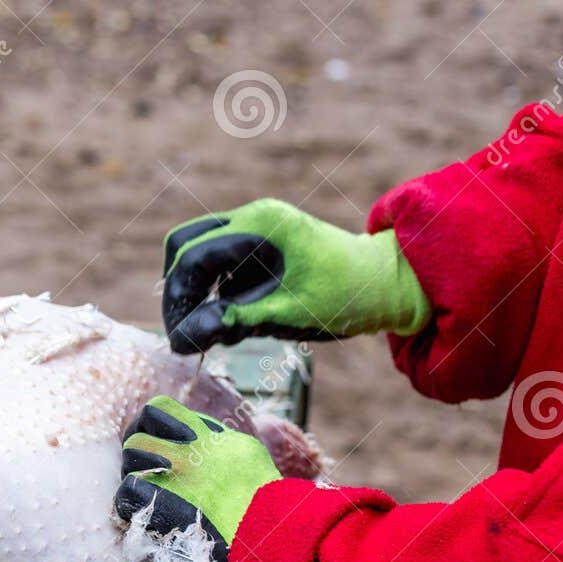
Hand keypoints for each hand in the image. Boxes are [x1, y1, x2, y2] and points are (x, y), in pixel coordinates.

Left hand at [113, 396, 281, 561]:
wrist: (273, 540)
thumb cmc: (269, 510)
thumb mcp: (248, 460)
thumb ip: (221, 448)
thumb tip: (207, 445)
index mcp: (210, 438)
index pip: (159, 410)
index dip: (150, 427)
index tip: (157, 445)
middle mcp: (189, 448)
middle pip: (137, 432)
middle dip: (137, 452)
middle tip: (146, 474)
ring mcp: (174, 472)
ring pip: (131, 452)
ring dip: (134, 471)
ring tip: (148, 492)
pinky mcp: (159, 501)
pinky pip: (127, 489)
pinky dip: (130, 500)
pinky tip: (145, 512)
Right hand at [162, 199, 430, 353]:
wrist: (385, 283)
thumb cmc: (342, 298)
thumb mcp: (284, 314)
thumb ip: (230, 322)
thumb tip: (179, 342)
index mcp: (259, 226)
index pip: (192, 258)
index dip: (178, 300)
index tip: (180, 338)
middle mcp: (252, 218)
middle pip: (184, 245)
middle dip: (179, 290)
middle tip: (187, 330)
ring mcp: (255, 228)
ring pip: (198, 254)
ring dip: (197, 293)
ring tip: (218, 330)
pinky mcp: (259, 245)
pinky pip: (219, 263)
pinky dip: (215, 292)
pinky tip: (234, 319)